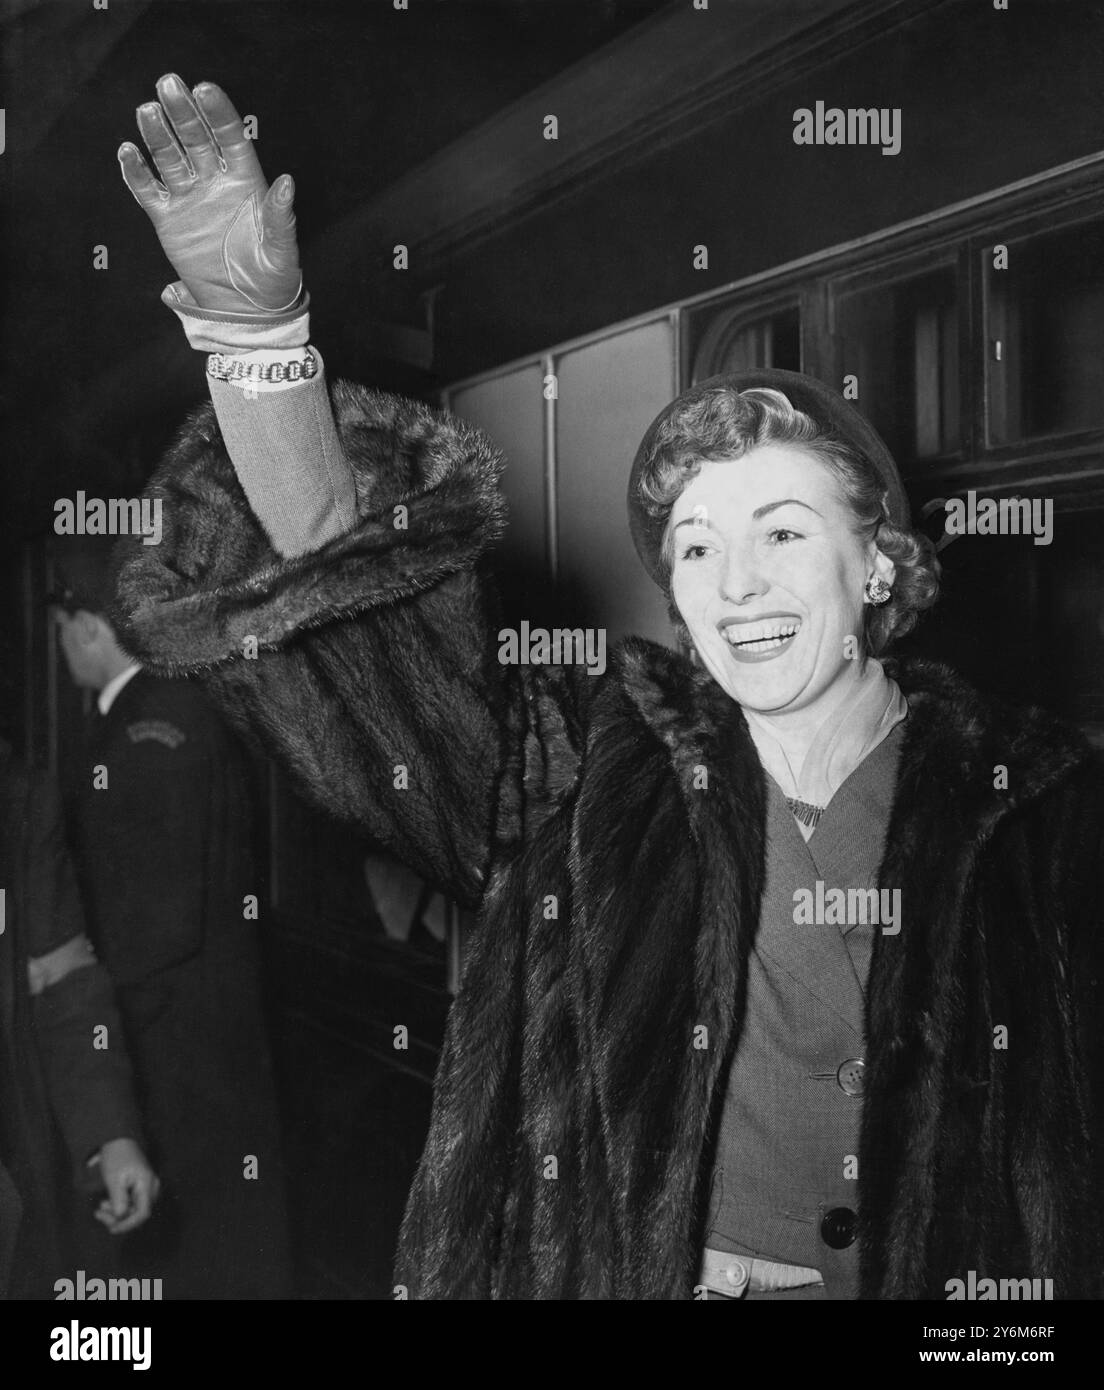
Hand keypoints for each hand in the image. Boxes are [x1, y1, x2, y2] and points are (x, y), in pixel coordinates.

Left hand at [94, 1138, 159, 1234]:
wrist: (118, 1140)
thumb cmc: (116, 1157)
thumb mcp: (114, 1179)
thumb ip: (118, 1200)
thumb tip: (120, 1218)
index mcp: (147, 1184)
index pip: (142, 1213)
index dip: (127, 1225)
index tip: (111, 1229)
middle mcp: (151, 1188)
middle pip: (138, 1213)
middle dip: (118, 1218)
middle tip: (98, 1213)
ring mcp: (147, 1187)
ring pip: (134, 1210)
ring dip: (116, 1212)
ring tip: (100, 1206)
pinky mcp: (141, 1187)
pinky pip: (132, 1203)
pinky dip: (119, 1206)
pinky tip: (107, 1202)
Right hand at [118, 73, 300, 313]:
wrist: (246, 308)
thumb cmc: (272, 278)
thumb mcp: (281, 251)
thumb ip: (281, 217)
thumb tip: (287, 182)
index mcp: (246, 183)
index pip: (230, 139)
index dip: (218, 114)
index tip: (205, 89)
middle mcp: (215, 183)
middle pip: (196, 139)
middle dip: (183, 112)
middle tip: (168, 84)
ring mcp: (190, 198)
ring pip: (170, 158)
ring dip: (157, 134)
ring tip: (147, 111)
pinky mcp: (167, 220)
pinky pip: (148, 190)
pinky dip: (136, 172)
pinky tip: (128, 152)